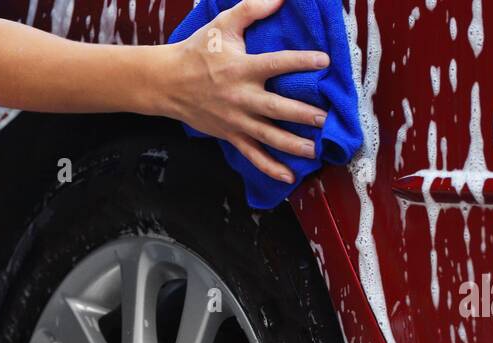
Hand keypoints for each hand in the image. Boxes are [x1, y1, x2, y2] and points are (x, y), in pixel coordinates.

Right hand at [161, 0, 329, 182]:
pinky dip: (270, 167)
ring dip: (293, 144)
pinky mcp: (230, 134)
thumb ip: (252, 9)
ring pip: (268, 136)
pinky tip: (289, 175)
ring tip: (315, 150)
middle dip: (303, 114)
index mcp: (242, 68)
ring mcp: (236, 120)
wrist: (167, 82)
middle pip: (277, 107)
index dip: (302, 61)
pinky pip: (252, 154)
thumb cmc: (198, 51)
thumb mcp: (223, 24)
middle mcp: (241, 96)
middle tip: (325, 118)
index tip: (324, 61)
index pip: (278, 63)